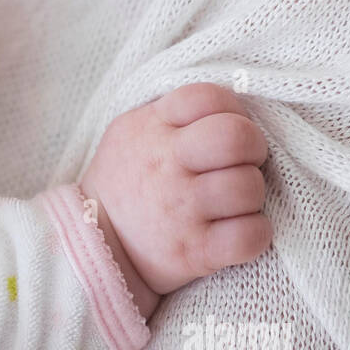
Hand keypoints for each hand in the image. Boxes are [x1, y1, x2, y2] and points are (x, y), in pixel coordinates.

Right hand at [80, 82, 271, 297]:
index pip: (208, 97)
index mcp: (152, 128)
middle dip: (253, 148)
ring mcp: (181, 210)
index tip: (227, 130)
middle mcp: (166, 166)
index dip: (231, 110)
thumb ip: (173, 114)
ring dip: (253, 196)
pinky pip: (250, 236)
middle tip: (242, 163)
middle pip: (236, 137)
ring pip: (249, 187)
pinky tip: (239, 230)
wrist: (94, 244)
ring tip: (234, 202)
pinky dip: (256, 234)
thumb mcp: (132, 131)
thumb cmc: (125, 182)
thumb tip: (230, 108)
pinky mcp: (194, 252)